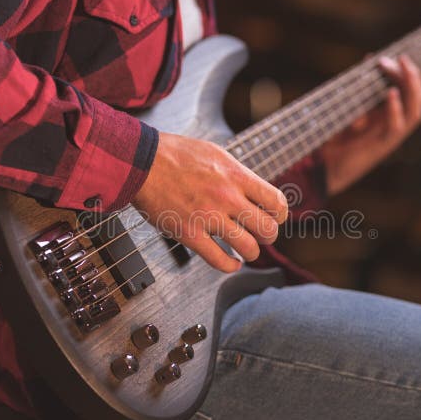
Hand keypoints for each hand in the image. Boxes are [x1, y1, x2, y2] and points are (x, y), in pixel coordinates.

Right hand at [133, 133, 288, 272]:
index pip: (276, 202)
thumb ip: (237, 174)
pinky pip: (220, 260)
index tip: (272, 217)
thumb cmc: (175, 155)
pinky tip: (231, 262)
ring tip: (245, 250)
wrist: (141, 162)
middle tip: (259, 236)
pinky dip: (230, 265)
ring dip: (250, 252)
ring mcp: (208, 217)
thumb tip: (253, 191)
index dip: (279, 214)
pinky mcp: (189, 233)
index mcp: (236, 175)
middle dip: (267, 236)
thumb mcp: (215, 154)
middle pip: (268, 229)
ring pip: (248, 247)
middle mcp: (227, 197)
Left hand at [322, 55, 420, 195]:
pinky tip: (390, 93)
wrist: (323, 168)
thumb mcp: (348, 107)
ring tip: (405, 69)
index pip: (410, 90)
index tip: (388, 56)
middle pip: (418, 98)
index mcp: (389, 115)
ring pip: (416, 112)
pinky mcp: (380, 147)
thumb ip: (360, 87)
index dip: (404, 72)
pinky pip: (396, 128)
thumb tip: (369, 59)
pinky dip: (395, 109)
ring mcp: (390, 137)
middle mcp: (394, 125)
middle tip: (401, 58)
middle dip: (412, 75)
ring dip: (413, 88)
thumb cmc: (333, 137)